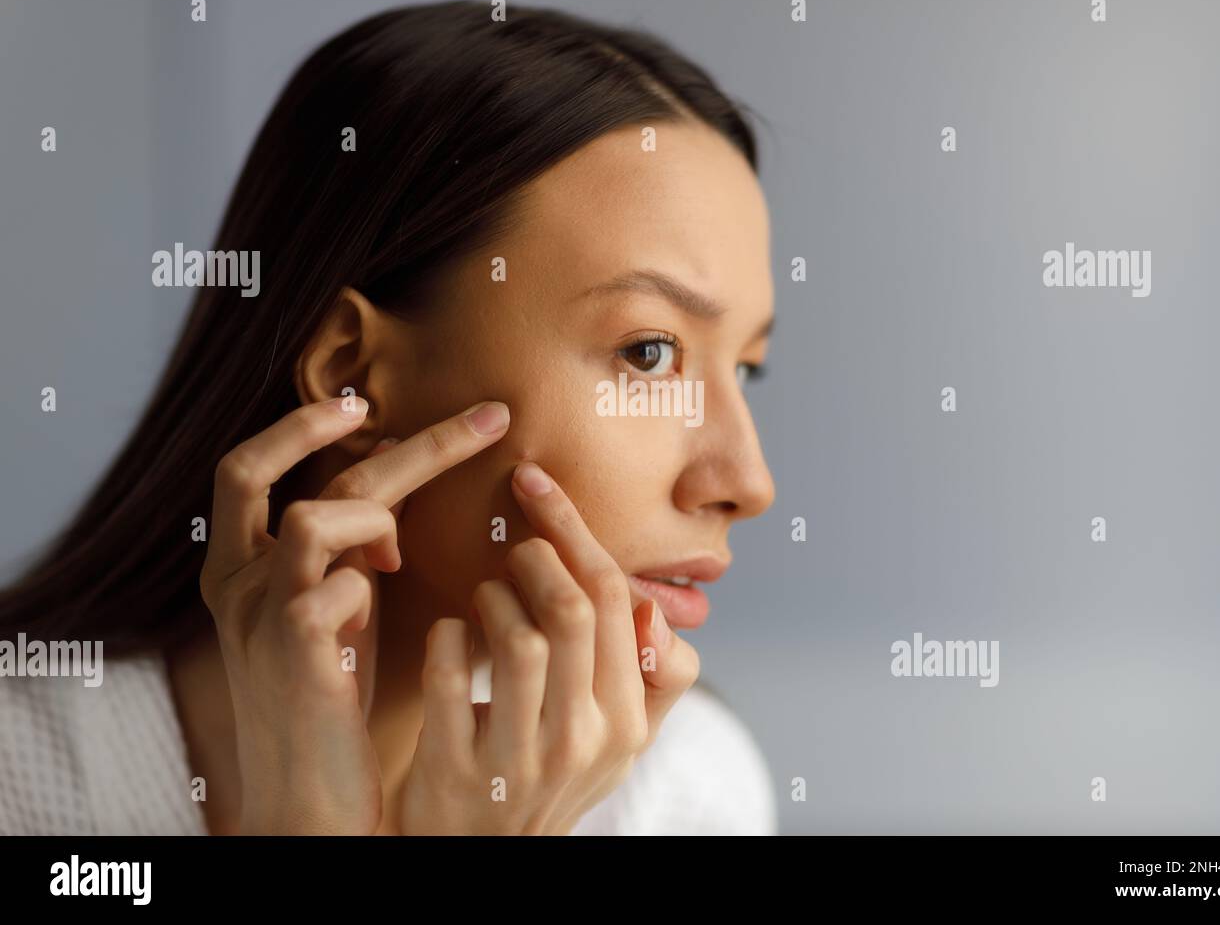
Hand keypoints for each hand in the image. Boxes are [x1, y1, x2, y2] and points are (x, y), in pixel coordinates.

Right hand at [199, 397, 509, 833]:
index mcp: (238, 568)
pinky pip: (338, 585)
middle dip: (403, 442)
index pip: (248, 469)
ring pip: (314, 516)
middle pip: (296, 475)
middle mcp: (234, 582)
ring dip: (374, 521)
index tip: (357, 400)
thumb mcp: (334, 608)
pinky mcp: (292, 652)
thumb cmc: (331, 700)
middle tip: (490, 419)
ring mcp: (257, 615)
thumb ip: (347, 549)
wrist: (307, 794)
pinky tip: (372, 627)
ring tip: (394, 562)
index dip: (295, 427)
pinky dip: (368, 590)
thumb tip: (389, 487)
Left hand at [398, 460, 700, 834]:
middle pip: (570, 608)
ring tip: (485, 597)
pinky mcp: (457, 769)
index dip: (574, 527)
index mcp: (627, 719)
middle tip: (513, 547)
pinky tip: (448, 637)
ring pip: (515, 638)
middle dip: (533, 554)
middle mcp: (583, 738)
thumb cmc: (552, 775)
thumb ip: (655, 675)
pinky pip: (447, 675)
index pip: (615, 597)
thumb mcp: (621, 739)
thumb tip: (649, 604)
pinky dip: (444, 638)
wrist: (485, 857)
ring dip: (490, 597)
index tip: (536, 483)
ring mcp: (519, 758)